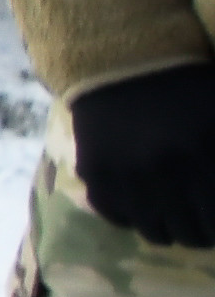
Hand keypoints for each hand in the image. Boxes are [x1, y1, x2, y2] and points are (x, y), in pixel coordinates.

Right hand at [74, 61, 214, 249]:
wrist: (120, 62)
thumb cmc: (185, 88)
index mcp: (199, 156)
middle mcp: (162, 174)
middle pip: (191, 234)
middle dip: (202, 230)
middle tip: (202, 218)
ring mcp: (124, 178)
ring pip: (154, 233)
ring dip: (169, 228)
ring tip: (173, 215)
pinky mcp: (95, 175)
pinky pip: (116, 217)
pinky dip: (130, 216)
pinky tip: (141, 202)